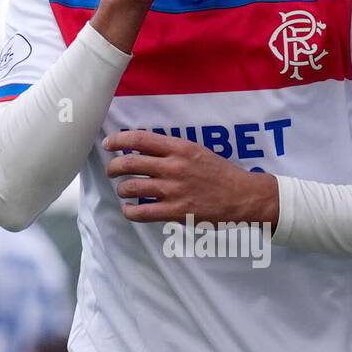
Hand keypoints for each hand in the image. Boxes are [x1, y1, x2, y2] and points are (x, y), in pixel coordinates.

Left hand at [103, 129, 278, 226]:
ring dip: (121, 189)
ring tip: (123, 191)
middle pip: (129, 163)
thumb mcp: (199, 152)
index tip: (108, 144)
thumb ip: (173, 150)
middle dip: (113, 167)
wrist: (244, 197)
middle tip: (111, 171)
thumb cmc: (222, 175)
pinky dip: (129, 211)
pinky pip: (141, 212)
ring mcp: (173, 190)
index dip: (118, 140)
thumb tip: (146, 150)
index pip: (140, 139)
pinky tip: (130, 210)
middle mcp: (174, 167)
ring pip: (131, 187)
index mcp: (180, 148)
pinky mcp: (175, 212)